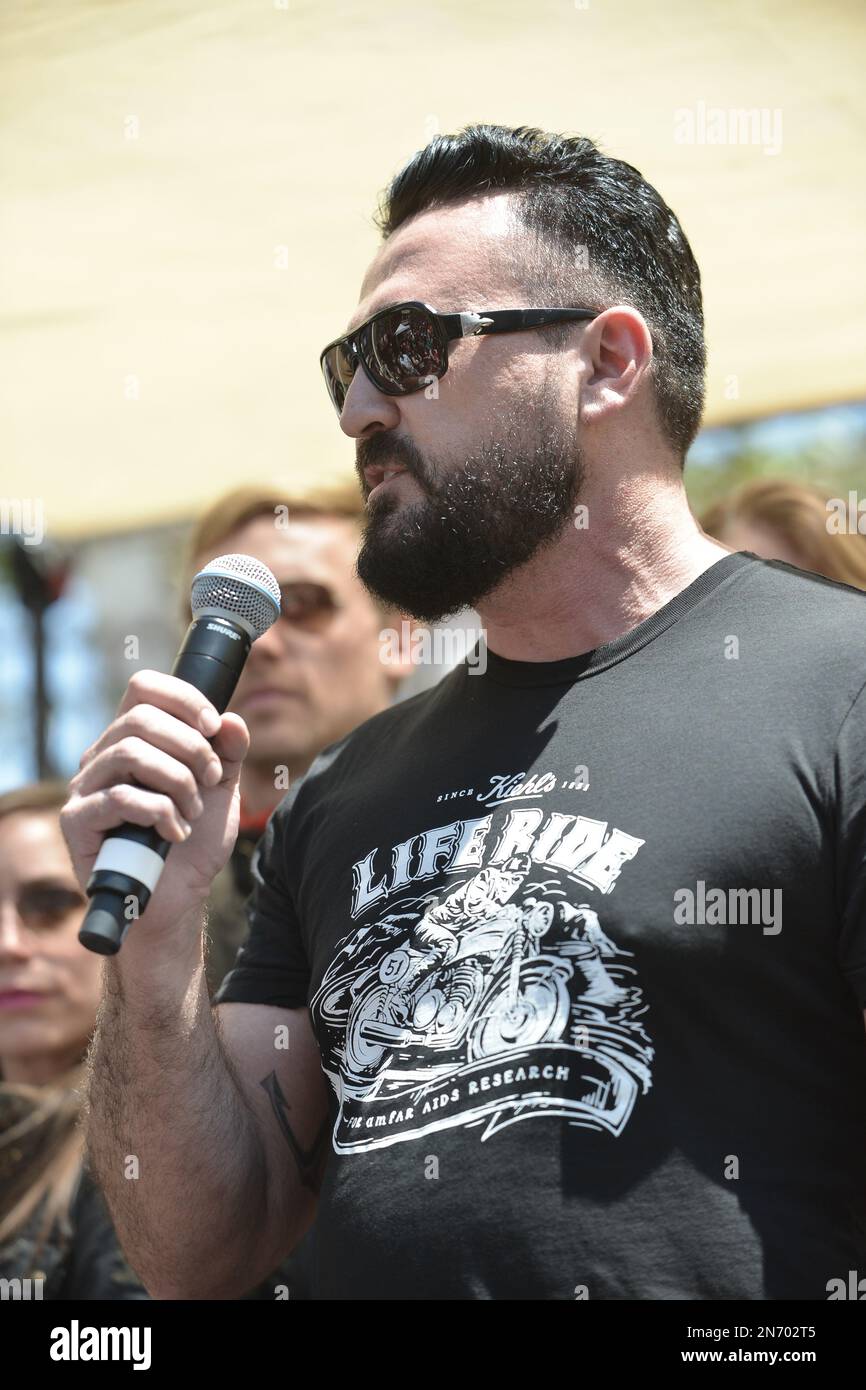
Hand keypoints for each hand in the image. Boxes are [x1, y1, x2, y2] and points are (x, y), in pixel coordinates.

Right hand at [61, 670, 249, 937]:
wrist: (178, 897)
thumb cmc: (193, 840)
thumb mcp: (222, 789)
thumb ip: (229, 752)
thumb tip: (231, 721)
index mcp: (133, 739)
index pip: (143, 688)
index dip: (182, 698)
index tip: (213, 727)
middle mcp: (103, 756)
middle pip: (139, 718)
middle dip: (190, 748)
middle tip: (211, 781)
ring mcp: (85, 787)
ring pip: (130, 753)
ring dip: (177, 781)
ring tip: (192, 810)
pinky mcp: (77, 821)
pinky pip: (119, 797)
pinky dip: (159, 811)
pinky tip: (175, 832)